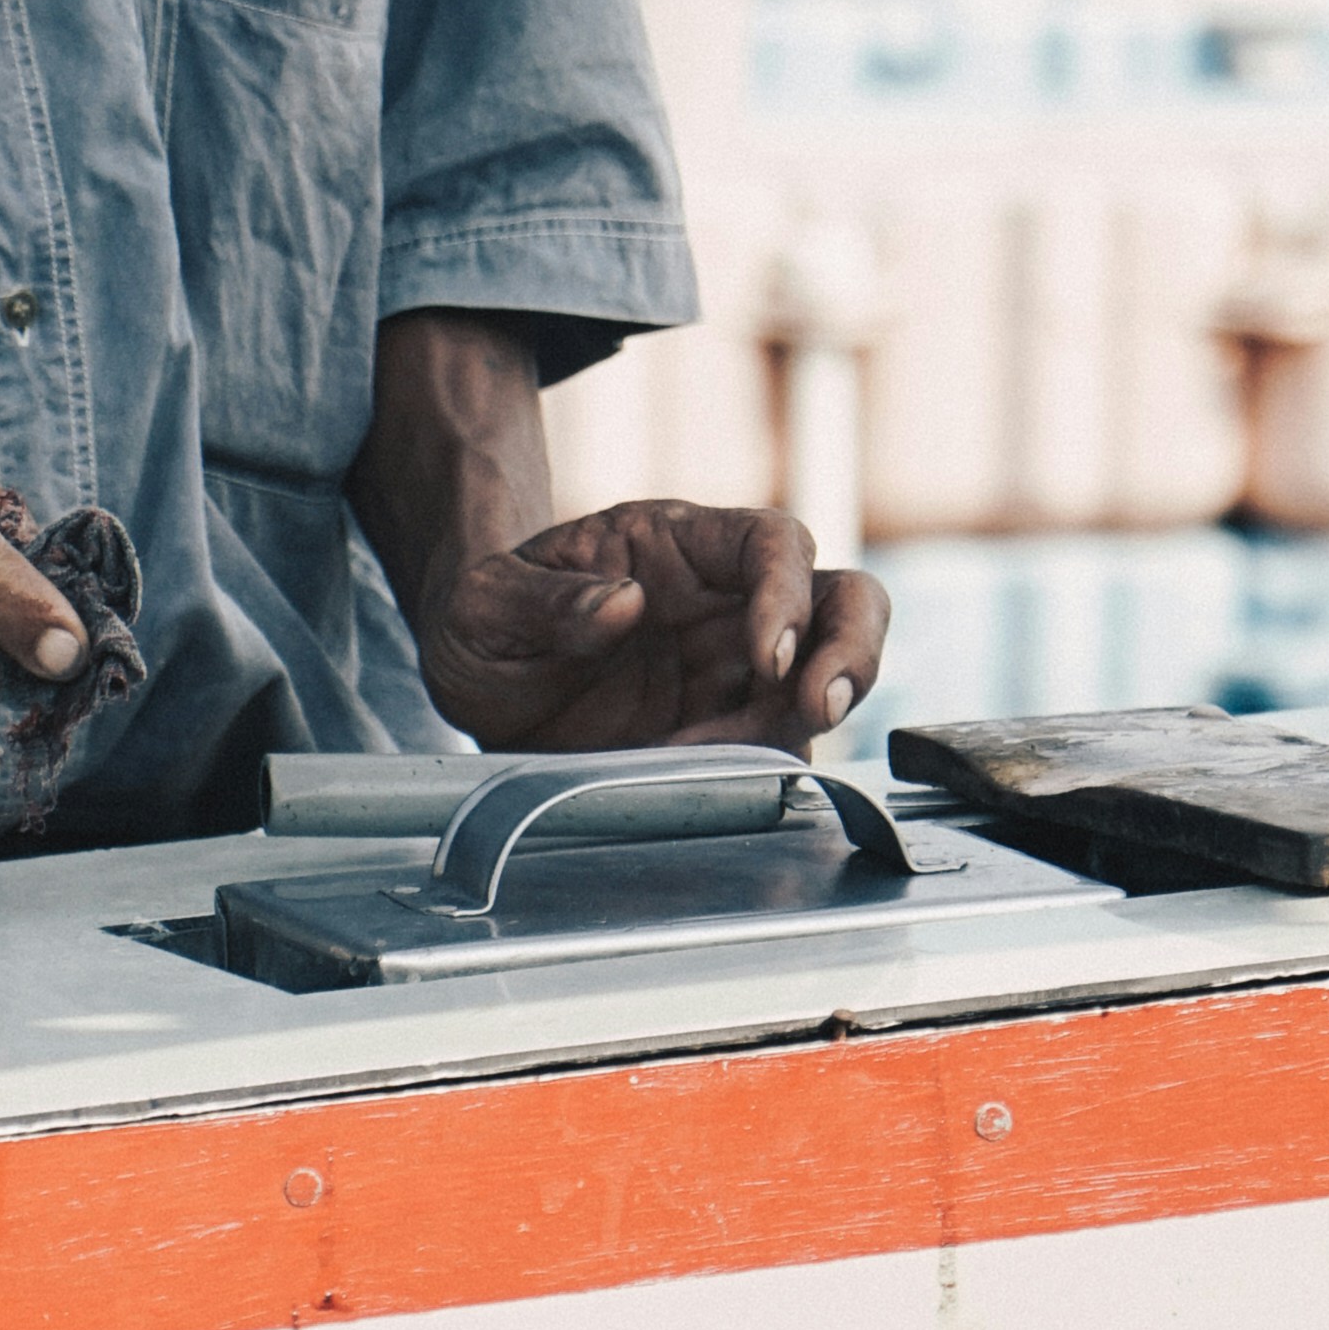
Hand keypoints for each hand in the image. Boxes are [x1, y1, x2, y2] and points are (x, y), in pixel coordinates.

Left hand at [412, 500, 890, 762]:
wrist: (478, 680)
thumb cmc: (487, 616)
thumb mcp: (486, 602)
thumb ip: (545, 599)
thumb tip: (622, 602)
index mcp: (678, 544)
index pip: (772, 543)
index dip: (786, 593)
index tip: (768, 653)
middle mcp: (726, 600)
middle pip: (843, 600)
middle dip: (850, 652)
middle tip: (816, 706)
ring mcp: (734, 667)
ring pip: (830, 678)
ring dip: (802, 726)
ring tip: (725, 763)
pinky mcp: (727, 729)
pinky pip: (779, 747)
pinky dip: (762, 773)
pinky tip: (702, 786)